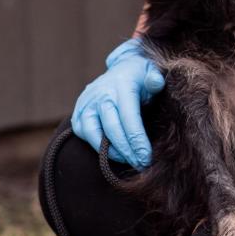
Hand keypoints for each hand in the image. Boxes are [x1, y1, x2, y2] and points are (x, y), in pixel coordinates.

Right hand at [71, 38, 164, 168]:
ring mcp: (87, 103)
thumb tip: (156, 83)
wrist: (121, 70)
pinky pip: (84, 134)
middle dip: (127, 152)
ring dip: (110, 152)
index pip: (128, 117)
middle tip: (141, 165)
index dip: (137, 140)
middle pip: (111, 129)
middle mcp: (101, 94)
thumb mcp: (152, 72)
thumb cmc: (140, 78)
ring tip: (128, 159)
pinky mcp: (78, 112)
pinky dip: (97, 146)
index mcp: (121, 85)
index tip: (146, 158)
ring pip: (93, 134)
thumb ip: (155, 79)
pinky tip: (114, 152)